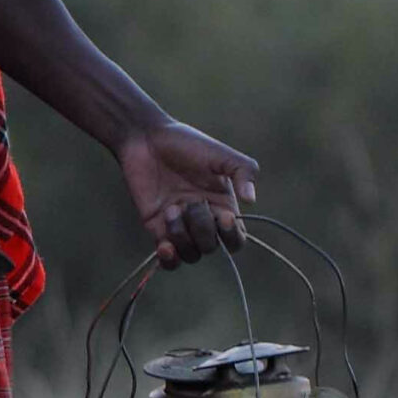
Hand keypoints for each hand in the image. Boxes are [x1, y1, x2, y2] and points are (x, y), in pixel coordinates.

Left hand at [116, 120, 258, 268]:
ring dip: (183, 237)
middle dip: (203, 228)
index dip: (232, 236)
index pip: (236, 239)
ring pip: (191, 254)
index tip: (223, 215)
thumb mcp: (220, 153)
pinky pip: (168, 259)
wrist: (146, 138)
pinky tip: (165, 246)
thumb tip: (251, 200)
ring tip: (171, 209)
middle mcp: (204, 220)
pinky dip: (169, 259)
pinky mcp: (157, 227)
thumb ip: (243, 170)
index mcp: (223, 206)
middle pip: (212, 247)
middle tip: (191, 201)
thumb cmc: (186, 143)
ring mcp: (180, 225)